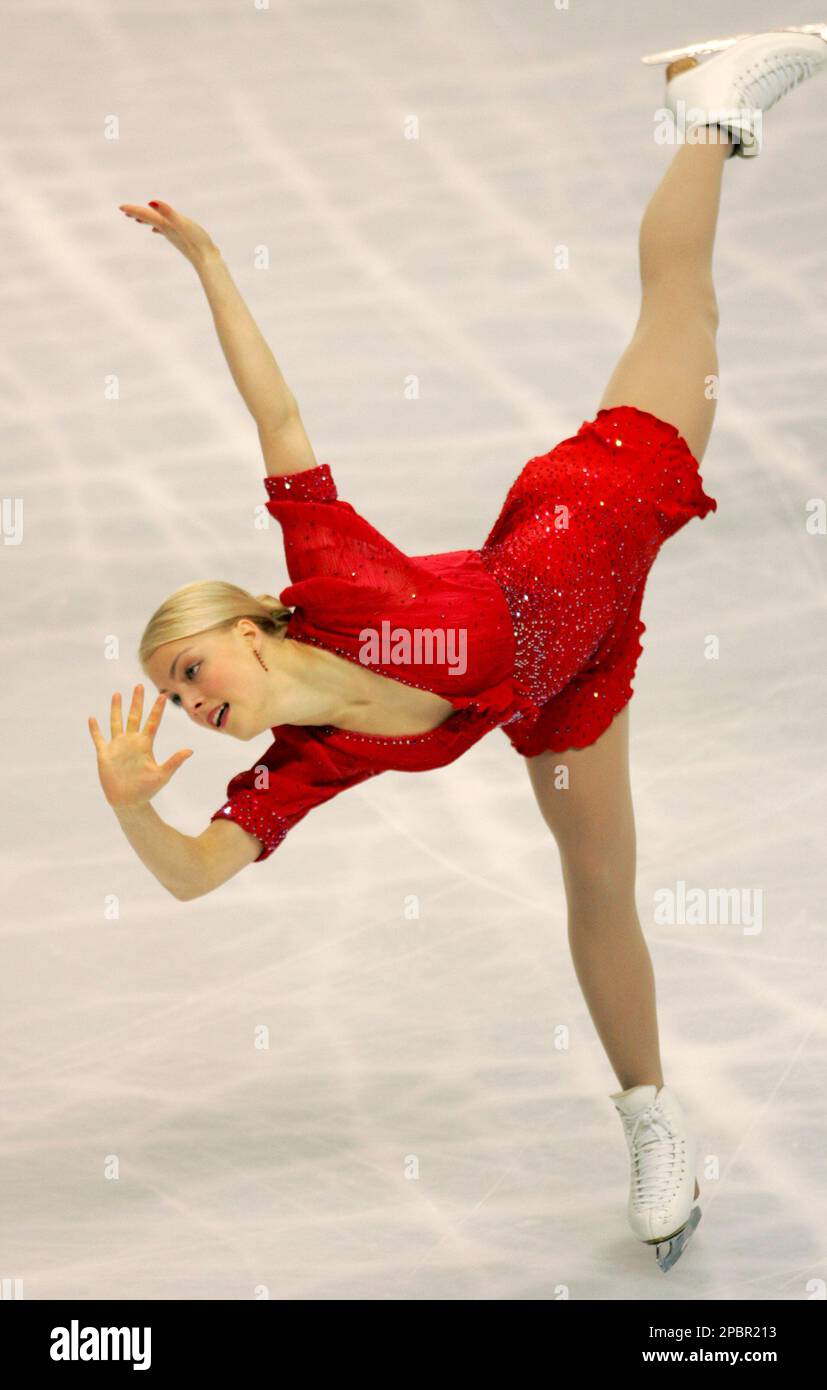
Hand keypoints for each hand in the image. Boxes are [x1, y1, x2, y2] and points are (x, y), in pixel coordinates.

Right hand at [88, 685, 193, 808]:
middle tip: (139, 686)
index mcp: (145, 745)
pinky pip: (99, 739)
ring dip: (116, 709)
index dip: (157, 709)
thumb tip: (190, 750)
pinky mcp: (105, 755)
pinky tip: (92, 719)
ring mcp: (118, 747)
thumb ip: (174, 761)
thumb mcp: (162, 775)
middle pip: (134, 717)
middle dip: (137, 702)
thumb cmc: (147, 790)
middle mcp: (131, 742)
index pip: (152, 722)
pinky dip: (95, 730)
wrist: (129, 802)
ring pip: (116, 723)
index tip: (164, 696)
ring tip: (117, 694)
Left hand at [117, 199, 218, 266]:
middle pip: (148, 220)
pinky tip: (157, 230)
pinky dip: (159, 228)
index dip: (134, 210)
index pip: (146, 215)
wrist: (207, 261)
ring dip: (146, 221)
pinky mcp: (182, 239)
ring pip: (156, 225)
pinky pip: (166, 231)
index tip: (121, 207)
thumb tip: (150, 202)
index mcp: (165, 224)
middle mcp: (167, 230)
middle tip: (125, 211)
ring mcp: (174, 236)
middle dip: (137, 214)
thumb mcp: (182, 223)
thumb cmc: (196, 241)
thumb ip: (167, 212)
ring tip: (137, 219)